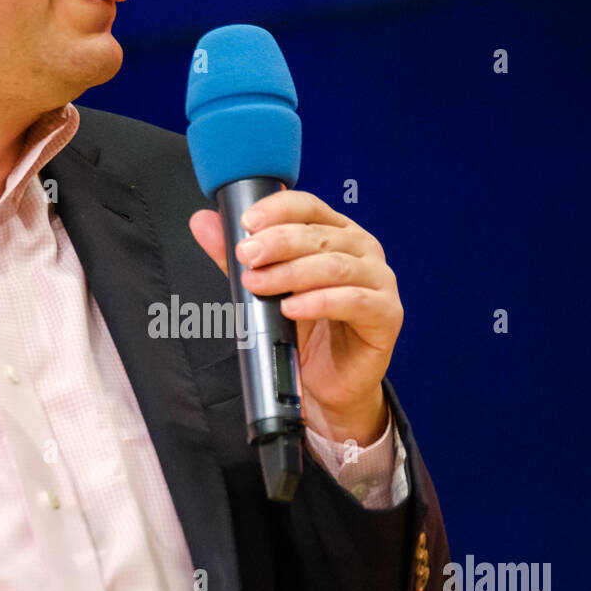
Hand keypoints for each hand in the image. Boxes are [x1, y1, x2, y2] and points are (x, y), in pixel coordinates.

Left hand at [189, 190, 401, 445]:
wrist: (330, 384)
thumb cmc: (305, 330)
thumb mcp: (266, 289)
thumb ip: (237, 257)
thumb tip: (203, 222)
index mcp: (337, 233)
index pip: (309, 206)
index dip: (278, 209)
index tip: (247, 222)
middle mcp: (363, 250)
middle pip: (320, 234)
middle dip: (278, 242)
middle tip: (246, 256)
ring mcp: (379, 281)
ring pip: (335, 265)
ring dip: (292, 273)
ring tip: (258, 285)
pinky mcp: (387, 314)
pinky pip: (353, 301)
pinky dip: (318, 302)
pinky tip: (291, 308)